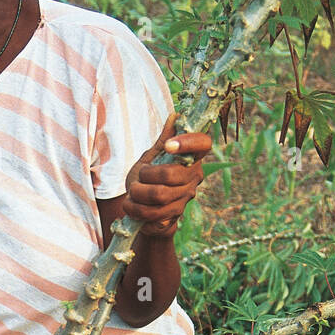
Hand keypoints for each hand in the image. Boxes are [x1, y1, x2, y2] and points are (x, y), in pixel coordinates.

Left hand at [123, 114, 211, 236]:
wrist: (144, 213)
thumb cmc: (149, 180)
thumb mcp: (153, 157)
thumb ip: (163, 140)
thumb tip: (176, 115)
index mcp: (191, 159)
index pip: (203, 144)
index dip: (188, 142)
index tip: (168, 146)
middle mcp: (193, 179)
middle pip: (170, 174)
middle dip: (145, 176)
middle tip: (137, 178)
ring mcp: (184, 200)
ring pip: (159, 196)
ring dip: (137, 194)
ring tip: (131, 193)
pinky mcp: (173, 219)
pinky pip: (152, 214)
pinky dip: (135, 209)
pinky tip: (131, 206)